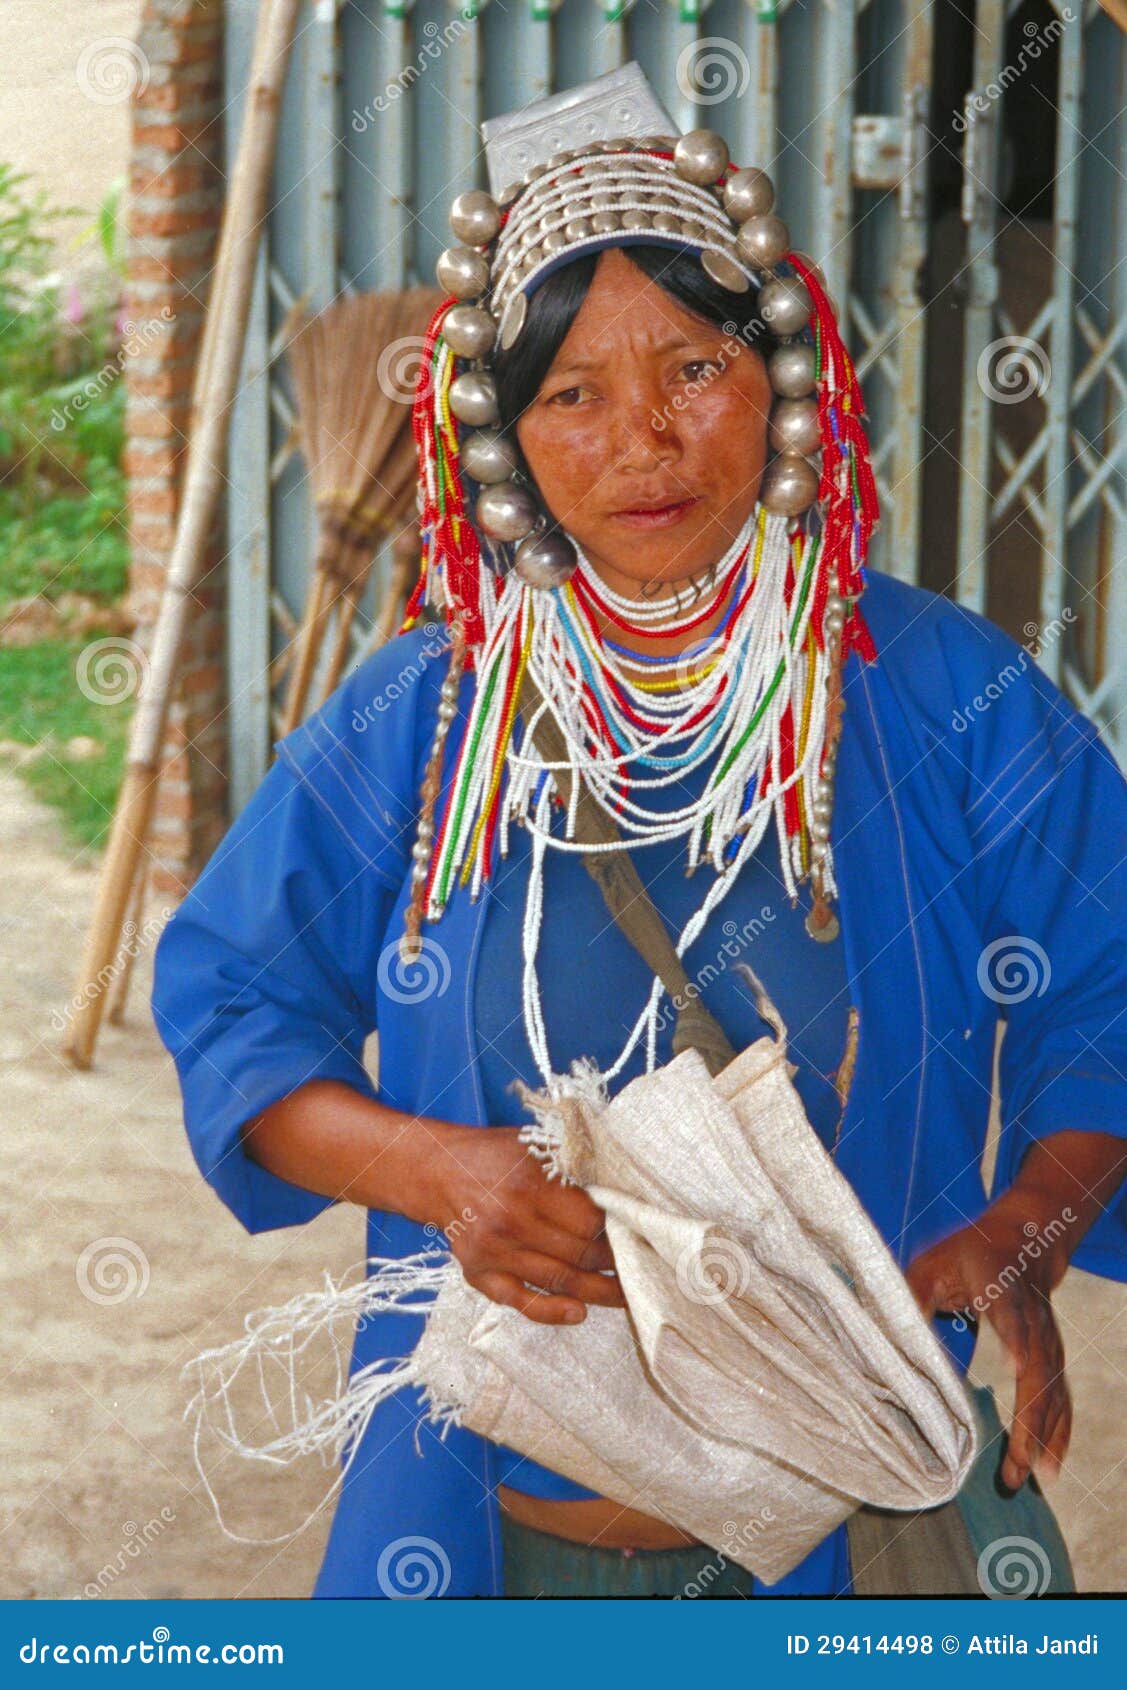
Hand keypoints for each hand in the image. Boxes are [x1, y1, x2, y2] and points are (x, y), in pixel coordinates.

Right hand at [423, 1123, 626, 1325]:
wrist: (436, 1170)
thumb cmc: (494, 1155)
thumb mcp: (535, 1145)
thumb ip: (573, 1165)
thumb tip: (621, 1190)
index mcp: (531, 1185)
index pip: (591, 1220)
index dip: (620, 1231)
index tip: (640, 1234)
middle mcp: (511, 1221)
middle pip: (580, 1253)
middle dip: (617, 1264)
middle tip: (642, 1267)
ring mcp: (494, 1252)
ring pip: (559, 1280)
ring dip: (598, 1292)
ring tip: (626, 1295)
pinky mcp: (479, 1273)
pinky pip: (521, 1301)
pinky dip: (552, 1311)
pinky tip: (580, 1313)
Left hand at [905, 1192, 1070, 1489]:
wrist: (1023, 1240)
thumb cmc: (967, 1254)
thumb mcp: (931, 1263)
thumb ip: (913, 1295)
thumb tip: (886, 1333)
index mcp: (1001, 1290)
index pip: (1013, 1318)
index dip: (1017, 1342)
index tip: (1016, 1370)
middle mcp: (1034, 1321)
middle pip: (1039, 1372)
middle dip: (1030, 1419)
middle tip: (1018, 1463)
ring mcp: (1049, 1342)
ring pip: (1053, 1393)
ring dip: (1044, 1436)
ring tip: (1033, 1478)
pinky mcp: (1052, 1358)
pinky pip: (1060, 1399)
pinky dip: (1058, 1433)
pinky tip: (1050, 1466)